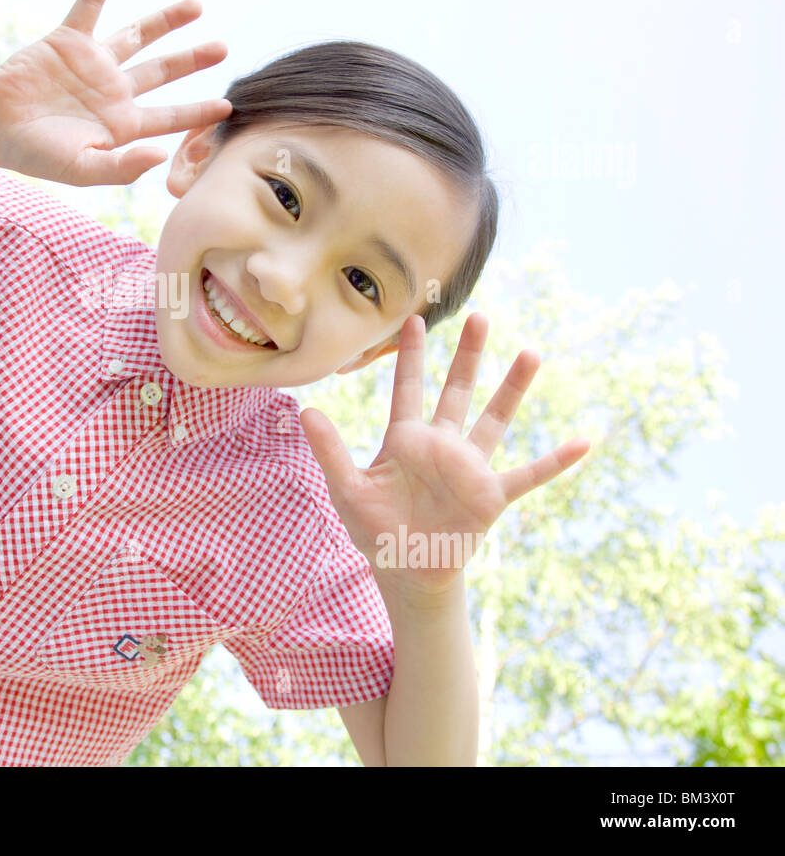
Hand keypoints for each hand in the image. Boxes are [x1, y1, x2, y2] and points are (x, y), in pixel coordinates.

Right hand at [0, 0, 232, 186]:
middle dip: (193, 59)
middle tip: (223, 48)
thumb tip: (158, 155)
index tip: (227, 108)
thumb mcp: (81, 169)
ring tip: (197, 5)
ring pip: (138, 34)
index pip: (170, 117)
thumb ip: (121, 167)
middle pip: (163, 70)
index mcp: (121, 124)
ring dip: (166, 20)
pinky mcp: (69, 38)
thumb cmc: (35, 155)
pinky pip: (92, 2)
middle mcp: (113, 90)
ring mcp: (93, 62)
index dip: (198, 112)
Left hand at [300, 313, 590, 603]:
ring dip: (512, 389)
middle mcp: (441, 445)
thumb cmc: (375, 531)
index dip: (410, 355)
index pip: (407, 388)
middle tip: (479, 316)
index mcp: (405, 440)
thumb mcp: (347, 490)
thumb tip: (306, 411)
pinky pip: (528, 475)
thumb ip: (330, 451)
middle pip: (456, 391)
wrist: (407, 573)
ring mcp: (469, 468)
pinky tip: (583, 442)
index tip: (413, 320)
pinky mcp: (490, 496)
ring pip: (494, 419)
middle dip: (468, 355)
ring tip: (531, 352)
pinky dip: (556, 461)